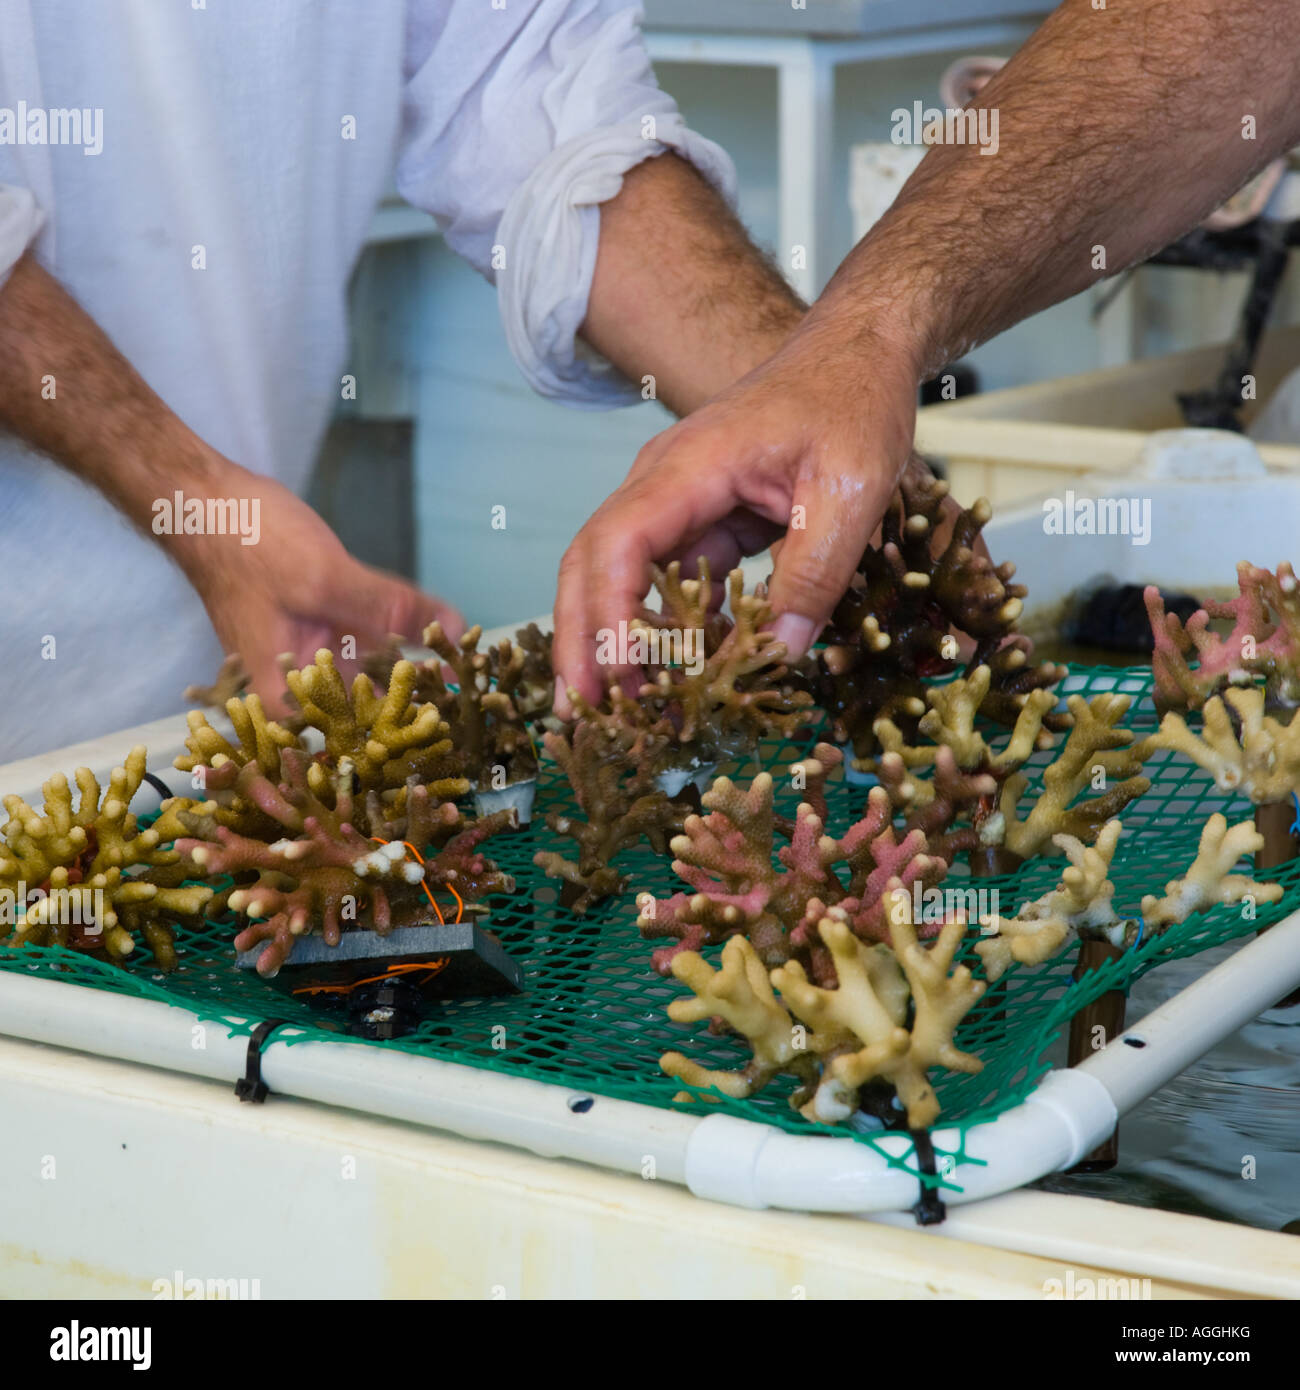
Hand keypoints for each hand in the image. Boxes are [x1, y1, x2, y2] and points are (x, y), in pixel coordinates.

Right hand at [180, 471, 461, 715]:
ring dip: (416, 671)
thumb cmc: (249, 543)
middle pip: (367, 710)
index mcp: (286, 694)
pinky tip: (441, 634)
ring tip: (469, 671)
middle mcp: (298, 684)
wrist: (203, 499)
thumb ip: (389, 608)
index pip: (352, 738)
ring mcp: (312, 653)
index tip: (454, 732)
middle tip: (476, 704)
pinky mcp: (324, 626)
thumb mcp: (324, 579)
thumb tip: (455, 630)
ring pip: (374, 673)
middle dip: (419, 707)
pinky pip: (370, 641)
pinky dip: (402, 638)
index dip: (404, 741)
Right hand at [552, 320, 920, 710]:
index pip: (619, 545)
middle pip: (591, 564)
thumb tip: (778, 656)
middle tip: (585, 714)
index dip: (609, 617)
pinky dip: (662, 628)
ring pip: (620, 576)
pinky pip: (666, 579)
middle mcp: (662, 483)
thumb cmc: (851, 402)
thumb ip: (813, 574)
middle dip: (581, 641)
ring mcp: (675, 501)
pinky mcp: (700, 519)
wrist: (858, 353)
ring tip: (618, 709)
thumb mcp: (849, 490)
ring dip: (612, 640)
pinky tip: (675, 674)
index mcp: (688, 467)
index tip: (619, 678)